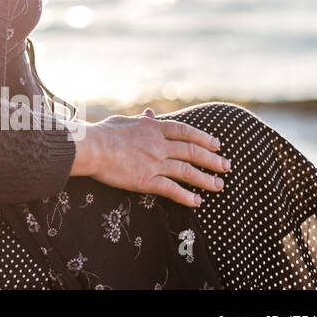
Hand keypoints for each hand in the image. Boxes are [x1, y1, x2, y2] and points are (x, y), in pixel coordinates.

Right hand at [74, 107, 231, 208]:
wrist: (90, 148)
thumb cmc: (102, 133)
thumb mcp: (124, 121)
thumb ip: (141, 120)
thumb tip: (151, 114)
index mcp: (153, 127)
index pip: (185, 131)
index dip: (203, 138)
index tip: (217, 144)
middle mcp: (158, 144)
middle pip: (192, 151)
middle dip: (212, 160)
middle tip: (226, 166)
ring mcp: (154, 163)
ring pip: (187, 171)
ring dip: (206, 179)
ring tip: (219, 185)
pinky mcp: (146, 180)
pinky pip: (171, 189)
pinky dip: (186, 196)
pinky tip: (197, 202)